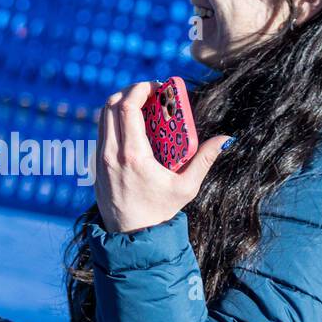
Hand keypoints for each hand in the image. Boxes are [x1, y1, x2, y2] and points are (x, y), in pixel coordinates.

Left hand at [95, 81, 231, 233]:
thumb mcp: (186, 187)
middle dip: (129, 91)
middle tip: (150, 92)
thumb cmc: (160, 212)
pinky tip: (131, 123)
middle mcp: (111, 153)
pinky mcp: (96, 163)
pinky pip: (101, 130)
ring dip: (119, 103)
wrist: (130, 236)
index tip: (155, 85)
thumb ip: (205, 160)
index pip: (127, 108)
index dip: (139, 89)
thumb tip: (226, 139)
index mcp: (133, 155)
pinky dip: (113, 118)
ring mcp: (100, 157)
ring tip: (142, 104)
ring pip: (102, 116)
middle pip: (110, 105)